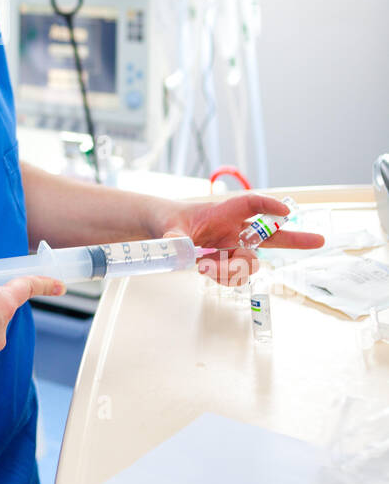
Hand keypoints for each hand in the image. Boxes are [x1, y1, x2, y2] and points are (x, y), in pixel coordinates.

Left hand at [160, 194, 323, 287]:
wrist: (163, 231)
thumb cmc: (171, 221)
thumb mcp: (170, 229)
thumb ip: (176, 239)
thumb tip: (176, 247)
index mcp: (223, 211)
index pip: (252, 204)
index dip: (270, 206)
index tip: (286, 210)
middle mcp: (234, 229)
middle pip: (271, 234)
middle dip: (295, 239)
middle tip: (319, 241)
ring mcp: (234, 247)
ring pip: (250, 263)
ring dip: (232, 270)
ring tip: (204, 267)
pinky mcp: (228, 263)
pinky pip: (237, 276)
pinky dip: (224, 278)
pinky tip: (206, 271)